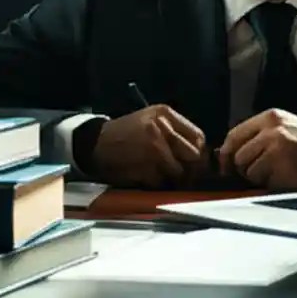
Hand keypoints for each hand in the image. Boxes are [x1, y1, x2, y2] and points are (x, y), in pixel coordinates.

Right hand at [90, 105, 206, 187]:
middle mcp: (160, 128)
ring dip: (172, 178)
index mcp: (164, 114)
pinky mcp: (143, 166)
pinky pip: (160, 182)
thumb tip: (201, 155)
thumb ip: (175, 132)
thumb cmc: (128, 133)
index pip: (198, 136)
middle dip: (191, 169)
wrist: (95, 142)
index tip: (196, 163)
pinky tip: (146, 176)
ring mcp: (152, 148)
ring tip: (161, 174)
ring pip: (179, 171)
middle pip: (193, 155)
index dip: (200, 153)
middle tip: (185, 175)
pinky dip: (156, 183)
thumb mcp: (152, 121)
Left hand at [218, 109, 296, 190]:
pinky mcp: (280, 165)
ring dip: (260, 177)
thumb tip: (224, 154)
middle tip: (261, 172)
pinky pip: (263, 181)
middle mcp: (270, 129)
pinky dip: (271, 183)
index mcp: (270, 117)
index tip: (226, 166)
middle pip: (237, 155)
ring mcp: (275, 147)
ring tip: (280, 171)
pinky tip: (287, 176)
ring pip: (248, 170)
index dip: (226, 153)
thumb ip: (258, 136)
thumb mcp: (285, 128)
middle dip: (244, 169)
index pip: (234, 134)